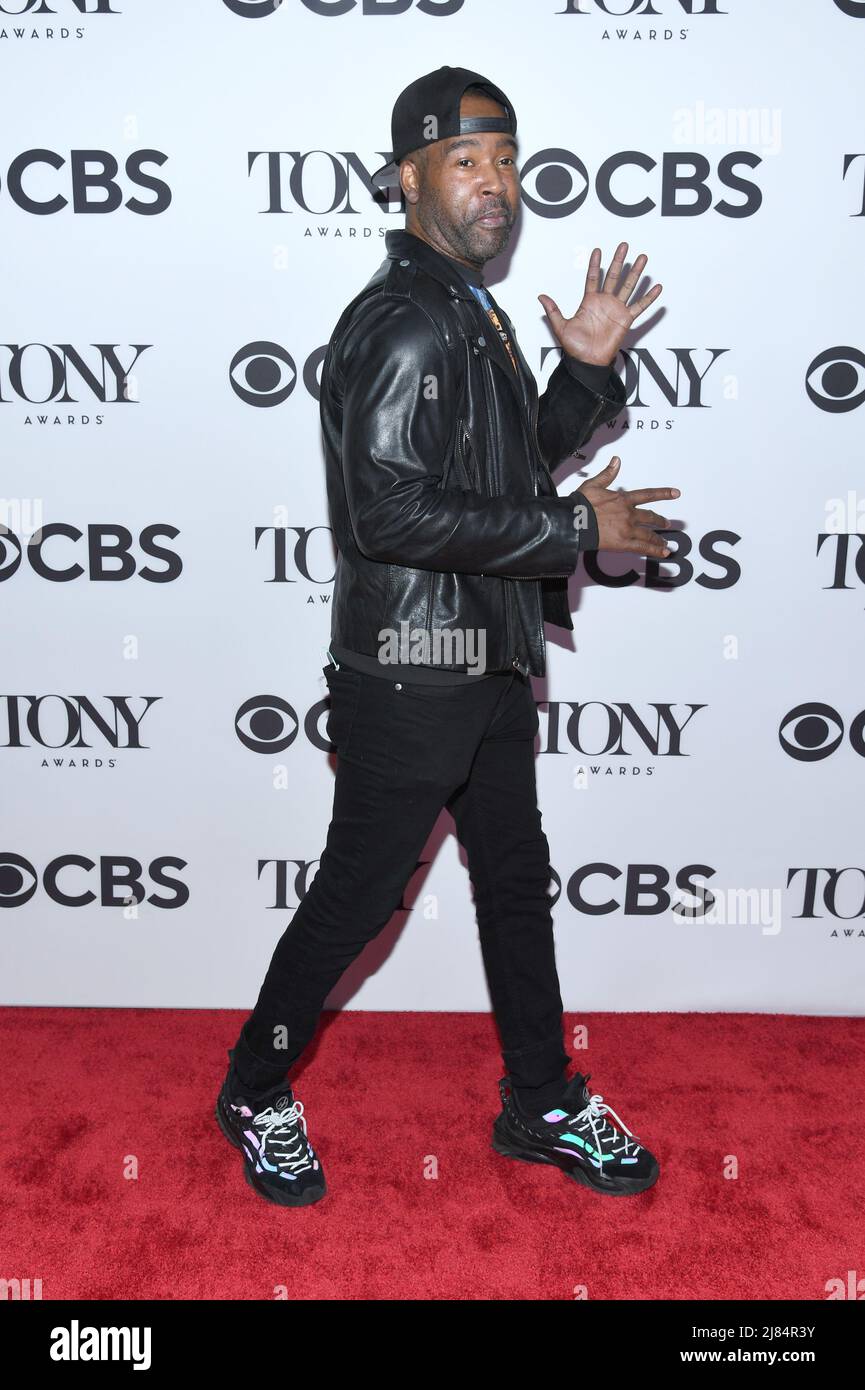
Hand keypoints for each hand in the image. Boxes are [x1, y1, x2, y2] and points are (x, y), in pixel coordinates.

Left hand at [538, 242, 661, 367]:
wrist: (587, 362)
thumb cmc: (575, 347)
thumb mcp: (560, 326)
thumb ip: (553, 310)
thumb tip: (540, 296)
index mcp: (589, 302)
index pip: (593, 278)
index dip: (595, 264)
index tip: (598, 250)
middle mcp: (604, 302)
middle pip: (614, 276)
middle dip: (619, 260)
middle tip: (624, 246)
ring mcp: (616, 309)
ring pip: (628, 286)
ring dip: (636, 272)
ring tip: (643, 258)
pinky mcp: (626, 319)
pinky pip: (640, 307)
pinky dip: (649, 298)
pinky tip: (657, 287)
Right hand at [577, 456, 678, 558]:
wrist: (573, 521)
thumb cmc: (580, 504)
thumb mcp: (593, 484)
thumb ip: (607, 474)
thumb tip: (616, 460)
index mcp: (623, 499)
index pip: (647, 495)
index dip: (663, 493)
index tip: (675, 493)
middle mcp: (628, 514)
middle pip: (650, 517)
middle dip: (660, 521)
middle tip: (666, 523)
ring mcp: (627, 529)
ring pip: (648, 534)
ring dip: (658, 538)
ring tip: (665, 543)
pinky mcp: (622, 543)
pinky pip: (642, 547)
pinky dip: (654, 550)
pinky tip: (663, 552)